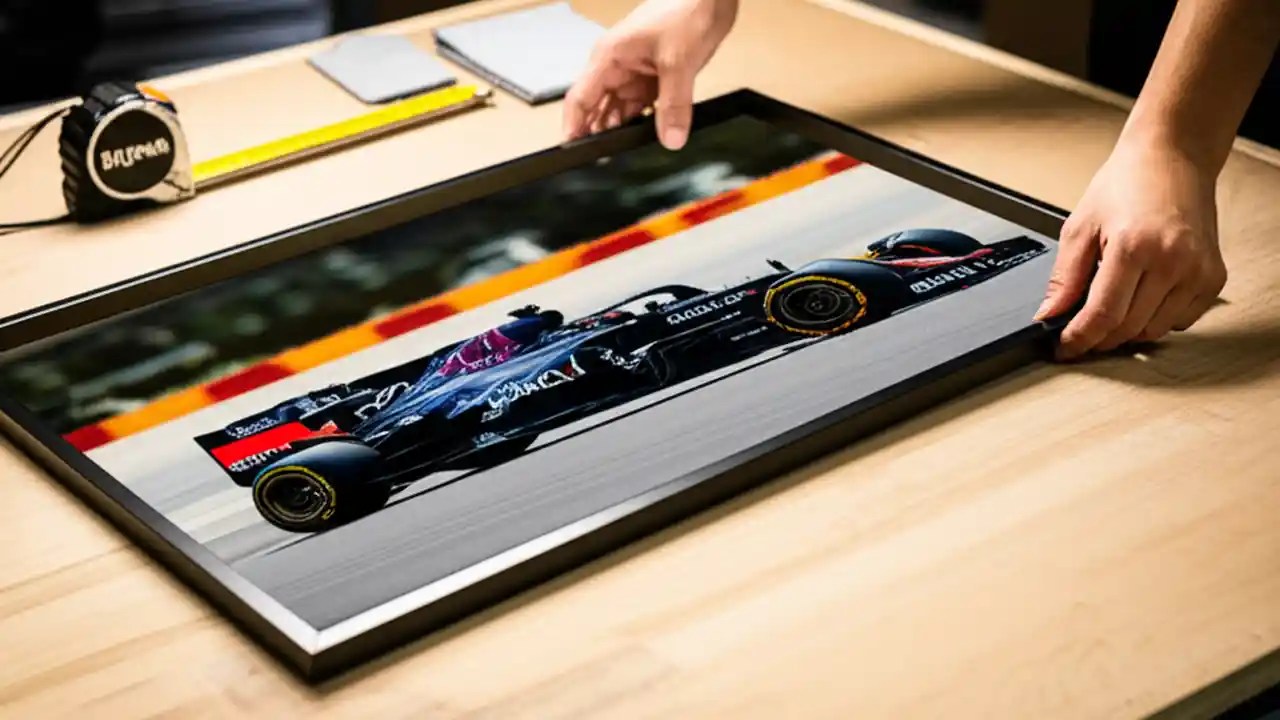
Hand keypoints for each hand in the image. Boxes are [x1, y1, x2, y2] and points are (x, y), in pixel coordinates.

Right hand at [562, 0, 737, 149]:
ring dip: (625, 131)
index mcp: (609, 58)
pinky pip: (643, 107)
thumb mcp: (678, 62)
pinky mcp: (653, 77)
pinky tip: (653, 137)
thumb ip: (674, 104)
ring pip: (621, 111)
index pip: (579, 98)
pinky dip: (646, 122)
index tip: (572, 153)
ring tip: (629, 155)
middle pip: (597, 109)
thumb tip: (670, 138)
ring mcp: (634, 73)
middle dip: (600, 135)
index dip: (573, 127)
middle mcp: (616, 67)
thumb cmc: (686, 11)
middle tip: (607, 163)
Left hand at [1034, 135, 1227, 359]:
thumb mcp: (1080, 226)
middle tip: (1079, 329)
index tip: (1064, 348)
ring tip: (1111, 306)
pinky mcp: (1214, 277)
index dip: (1079, 338)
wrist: (1173, 158)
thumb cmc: (1127, 184)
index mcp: (1134, 247)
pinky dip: (1155, 319)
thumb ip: (1065, 277)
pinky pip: (1180, 320)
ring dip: (1126, 330)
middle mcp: (1172, 261)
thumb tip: (1049, 315)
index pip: (1103, 315)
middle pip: (1127, 328)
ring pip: (1153, 330)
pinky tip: (1142, 297)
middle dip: (1098, 337)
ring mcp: (1198, 271)